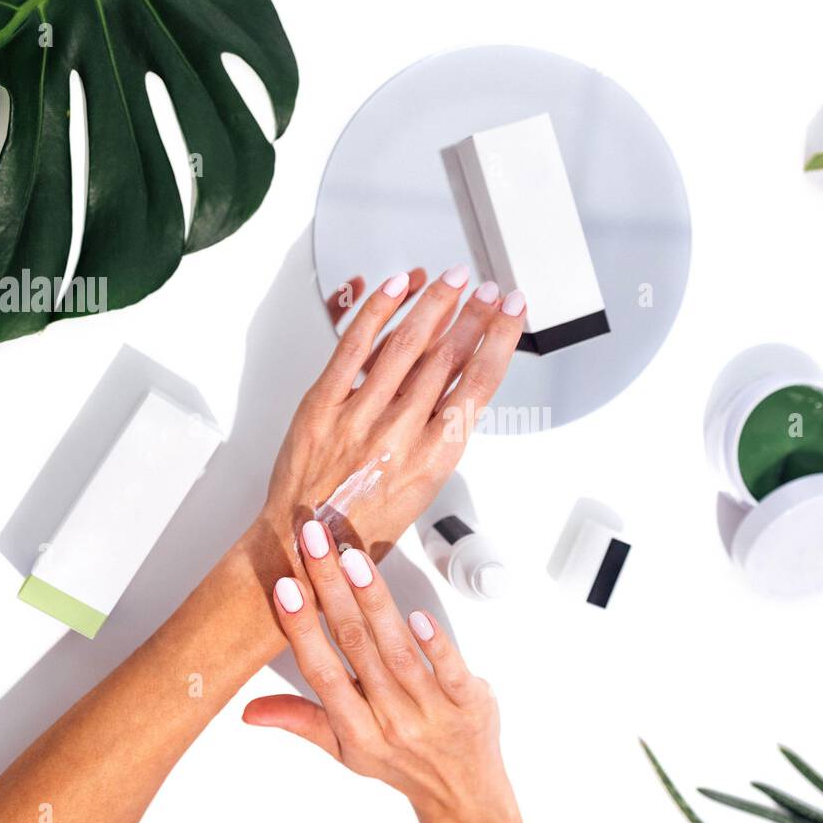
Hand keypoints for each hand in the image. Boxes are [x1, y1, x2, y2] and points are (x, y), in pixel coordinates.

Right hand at [243, 520, 532, 822]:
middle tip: (315, 541)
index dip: (301, 629)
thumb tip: (249, 711)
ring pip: (397, 650)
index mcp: (356, 729)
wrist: (464, 792)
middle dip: (331, 589)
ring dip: (373, 601)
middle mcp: (391, 720)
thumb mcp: (346, 749)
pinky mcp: (470, 701)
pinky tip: (416, 613)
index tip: (285, 587)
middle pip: (355, 646)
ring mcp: (432, 711)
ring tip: (352, 558)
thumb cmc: (402, 762)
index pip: (321, 672)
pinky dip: (434, 643)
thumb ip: (301, 720)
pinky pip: (450, 670)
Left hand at [246, 264, 525, 563]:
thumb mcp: (424, 487)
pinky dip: (377, 312)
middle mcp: (399, 435)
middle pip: (447, 357)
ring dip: (435, 305)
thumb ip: (442, 435)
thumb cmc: (366, 522)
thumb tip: (459, 385)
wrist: (307, 543)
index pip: (478, 385)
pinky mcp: (321, 406)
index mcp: (433, 458)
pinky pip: (353, 347)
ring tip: (454, 279)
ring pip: (406, 346)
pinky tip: (397, 288)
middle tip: (490, 289)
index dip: (501, 340)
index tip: (514, 313)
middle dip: (474, 314)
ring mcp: (358, 418)